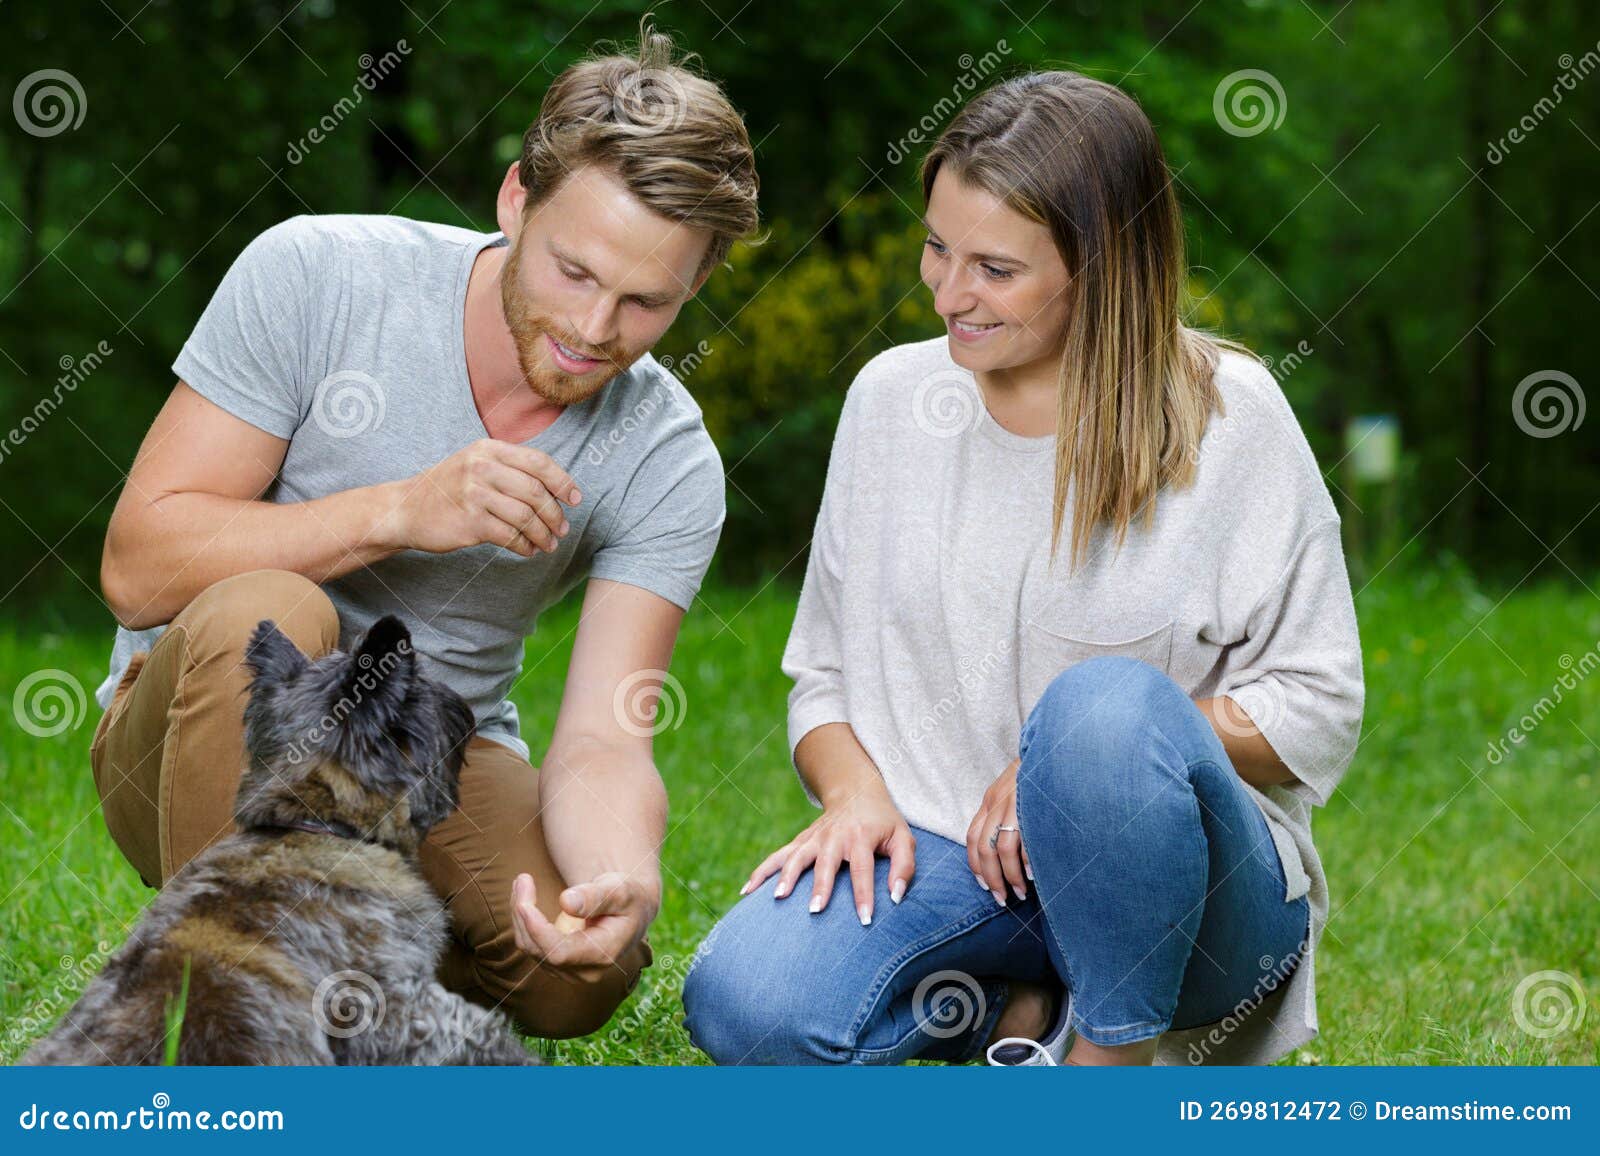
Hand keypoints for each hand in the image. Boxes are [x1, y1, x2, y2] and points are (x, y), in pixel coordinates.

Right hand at [387, 438, 581, 557]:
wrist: (404, 509)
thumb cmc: (448, 489)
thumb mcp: (475, 463)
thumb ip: (510, 468)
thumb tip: (555, 488)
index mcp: (488, 449)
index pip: (538, 462)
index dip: (562, 481)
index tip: (575, 499)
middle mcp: (482, 467)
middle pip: (535, 492)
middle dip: (555, 514)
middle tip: (562, 529)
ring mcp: (474, 494)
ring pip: (526, 516)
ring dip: (543, 535)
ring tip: (548, 544)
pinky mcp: (470, 522)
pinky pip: (510, 536)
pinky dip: (524, 546)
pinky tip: (528, 550)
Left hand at [509, 870, 654, 986]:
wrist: (632, 913)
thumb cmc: (627, 898)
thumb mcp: (619, 890)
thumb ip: (595, 897)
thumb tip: (566, 902)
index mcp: (603, 954)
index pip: (559, 952)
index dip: (537, 930)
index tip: (524, 903)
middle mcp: (584, 970)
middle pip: (539, 949)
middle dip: (524, 914)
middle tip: (522, 878)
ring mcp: (569, 971)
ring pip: (530, 947)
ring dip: (520, 914)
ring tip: (523, 881)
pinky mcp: (557, 963)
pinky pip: (530, 944)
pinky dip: (524, 920)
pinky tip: (525, 897)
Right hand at [742, 787, 914, 924]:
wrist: (856, 791)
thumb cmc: (884, 822)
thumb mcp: (903, 838)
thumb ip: (904, 866)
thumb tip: (896, 897)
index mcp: (861, 836)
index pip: (862, 869)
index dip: (864, 895)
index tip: (864, 920)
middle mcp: (834, 836)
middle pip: (825, 863)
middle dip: (820, 886)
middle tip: (815, 911)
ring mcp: (813, 838)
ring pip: (795, 857)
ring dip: (786, 877)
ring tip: (777, 898)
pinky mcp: (800, 841)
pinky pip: (778, 857)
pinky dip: (762, 872)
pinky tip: (747, 891)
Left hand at [967, 758, 1029, 904]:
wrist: (1056, 747)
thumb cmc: (1039, 775)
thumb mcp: (1015, 791)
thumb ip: (1007, 814)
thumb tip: (1007, 852)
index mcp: (990, 800)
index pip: (972, 839)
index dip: (976, 866)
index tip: (984, 885)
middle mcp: (997, 802)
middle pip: (984, 849)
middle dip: (991, 879)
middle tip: (1001, 898)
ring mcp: (1014, 803)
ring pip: (1002, 849)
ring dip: (1009, 877)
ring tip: (1019, 893)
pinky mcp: (1031, 806)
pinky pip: (1024, 840)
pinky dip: (1026, 862)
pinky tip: (1034, 875)